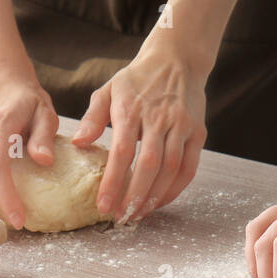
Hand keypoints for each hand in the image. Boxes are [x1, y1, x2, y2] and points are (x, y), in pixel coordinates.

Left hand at [74, 49, 207, 223]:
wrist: (177, 60)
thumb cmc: (137, 80)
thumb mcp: (108, 90)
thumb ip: (93, 118)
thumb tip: (78, 144)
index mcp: (132, 110)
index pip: (122, 153)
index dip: (114, 182)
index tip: (104, 206)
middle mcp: (159, 119)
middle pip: (149, 166)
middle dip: (135, 196)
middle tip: (122, 217)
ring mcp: (182, 126)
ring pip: (170, 170)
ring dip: (155, 197)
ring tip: (139, 213)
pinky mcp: (198, 133)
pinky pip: (189, 168)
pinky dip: (176, 189)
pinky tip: (161, 201)